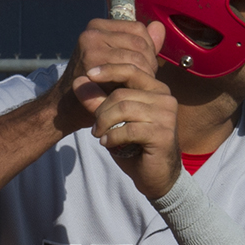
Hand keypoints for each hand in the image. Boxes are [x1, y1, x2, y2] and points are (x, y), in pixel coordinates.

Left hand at [69, 20, 179, 198]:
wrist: (156, 175)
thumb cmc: (136, 145)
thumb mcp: (113, 119)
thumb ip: (98, 101)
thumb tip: (78, 81)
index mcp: (157, 89)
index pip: (131, 70)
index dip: (108, 70)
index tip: (88, 74)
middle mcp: (165, 98)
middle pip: (121, 94)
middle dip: (101, 110)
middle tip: (95, 127)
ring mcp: (166, 116)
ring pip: (123, 109)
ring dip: (104, 123)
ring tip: (100, 135)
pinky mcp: (162, 133)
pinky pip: (128, 129)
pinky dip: (113, 137)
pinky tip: (108, 144)